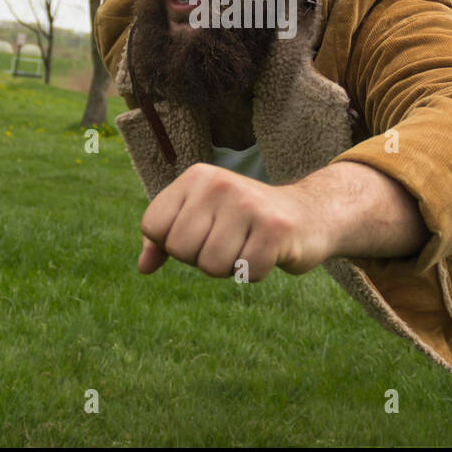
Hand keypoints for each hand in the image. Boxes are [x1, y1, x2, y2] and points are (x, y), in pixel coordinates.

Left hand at [138, 163, 329, 279]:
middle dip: (202, 258)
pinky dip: (255, 272)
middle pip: (180, 249)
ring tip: (247, 245)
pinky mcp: (274, 229)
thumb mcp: (201, 218)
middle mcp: (219, 183)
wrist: (308, 214)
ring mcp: (248, 204)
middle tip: (229, 240)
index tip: (202, 232)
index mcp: (196, 177)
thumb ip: (166, 239)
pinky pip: (245, 273)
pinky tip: (267, 252)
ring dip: (229, 267)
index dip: (173, 244)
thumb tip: (143, 267)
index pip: (153, 227)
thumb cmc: (244, 221)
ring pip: (211, 266)